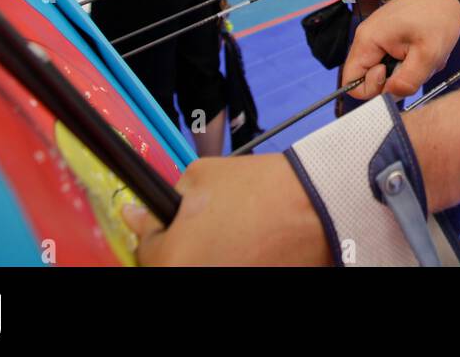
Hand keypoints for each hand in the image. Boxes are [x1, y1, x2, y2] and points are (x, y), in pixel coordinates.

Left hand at [122, 154, 331, 265]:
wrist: (318, 204)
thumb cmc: (263, 189)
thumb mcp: (202, 175)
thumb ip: (168, 196)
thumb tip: (141, 212)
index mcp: (172, 259)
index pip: (146, 248)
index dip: (155, 226)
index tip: (162, 218)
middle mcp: (193, 279)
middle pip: (172, 262)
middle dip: (182, 242)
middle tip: (204, 221)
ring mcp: (225, 284)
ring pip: (203, 266)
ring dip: (208, 253)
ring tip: (232, 229)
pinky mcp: (254, 284)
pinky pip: (231, 267)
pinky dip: (234, 259)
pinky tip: (249, 242)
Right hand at [343, 0, 459, 99]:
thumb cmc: (438, 16)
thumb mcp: (428, 55)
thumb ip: (406, 82)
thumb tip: (389, 97)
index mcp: (367, 41)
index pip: (352, 84)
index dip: (374, 90)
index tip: (397, 76)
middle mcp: (366, 39)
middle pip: (369, 78)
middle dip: (395, 80)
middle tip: (418, 64)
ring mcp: (377, 37)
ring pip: (385, 70)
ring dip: (406, 71)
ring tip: (424, 55)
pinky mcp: (388, 36)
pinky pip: (392, 60)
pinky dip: (410, 62)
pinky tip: (424, 50)